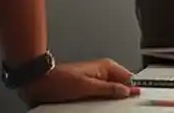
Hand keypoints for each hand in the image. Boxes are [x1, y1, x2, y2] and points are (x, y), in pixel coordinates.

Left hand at [17, 59, 137, 106]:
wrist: (39, 83)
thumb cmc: (58, 80)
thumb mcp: (87, 86)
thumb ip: (109, 89)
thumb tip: (126, 91)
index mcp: (106, 67)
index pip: (129, 79)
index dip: (132, 90)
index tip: (134, 100)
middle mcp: (102, 73)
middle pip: (119, 88)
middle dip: (117, 98)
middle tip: (113, 105)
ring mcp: (94, 82)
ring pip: (108, 95)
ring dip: (105, 102)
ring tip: (97, 105)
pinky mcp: (86, 90)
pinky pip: (97, 99)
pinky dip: (96, 104)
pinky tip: (92, 107)